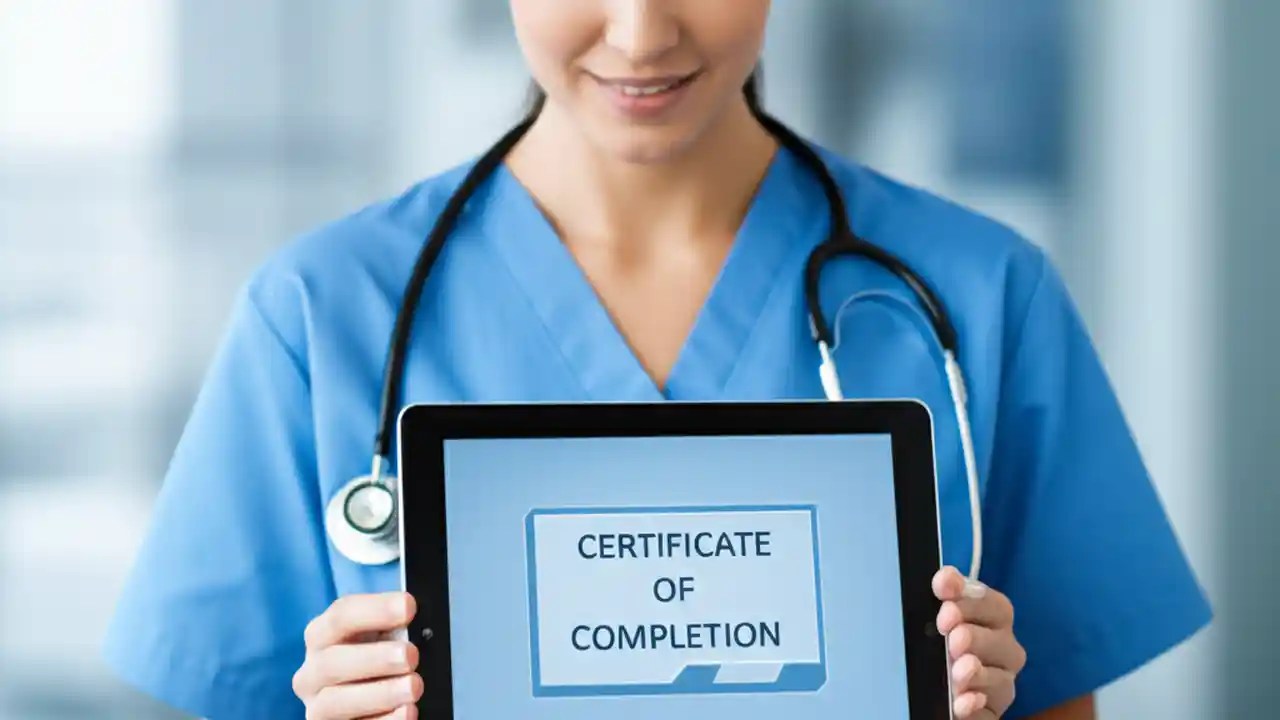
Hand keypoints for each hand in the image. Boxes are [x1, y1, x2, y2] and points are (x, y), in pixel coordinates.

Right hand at [292, 592, 423, 718]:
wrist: (373, 702)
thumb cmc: (378, 663)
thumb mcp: (381, 639)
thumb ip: (392, 628)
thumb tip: (410, 616)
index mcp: (322, 636)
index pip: (341, 615)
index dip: (376, 609)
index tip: (408, 608)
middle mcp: (312, 672)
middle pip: (332, 662)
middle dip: (375, 658)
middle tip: (410, 656)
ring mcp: (317, 706)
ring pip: (333, 702)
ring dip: (379, 693)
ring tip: (413, 687)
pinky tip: (407, 712)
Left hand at [934, 567, 1025, 718]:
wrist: (930, 684)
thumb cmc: (937, 642)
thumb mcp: (938, 616)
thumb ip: (948, 594)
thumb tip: (945, 577)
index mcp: (993, 621)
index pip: (996, 606)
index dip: (973, 601)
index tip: (944, 597)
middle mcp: (1003, 652)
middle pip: (1001, 643)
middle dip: (976, 638)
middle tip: (953, 638)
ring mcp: (1000, 684)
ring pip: (1000, 679)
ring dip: (978, 675)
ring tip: (958, 673)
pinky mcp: (991, 712)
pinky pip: (989, 712)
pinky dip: (975, 708)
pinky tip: (961, 704)